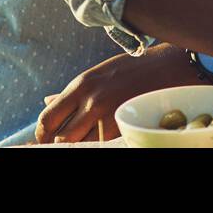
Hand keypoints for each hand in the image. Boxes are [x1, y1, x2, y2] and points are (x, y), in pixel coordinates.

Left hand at [35, 43, 194, 142]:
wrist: (170, 67)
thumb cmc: (133, 69)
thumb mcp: (98, 74)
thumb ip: (72, 92)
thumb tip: (47, 102)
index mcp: (81, 85)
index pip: (47, 119)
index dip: (42, 134)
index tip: (46, 137)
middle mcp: (92, 102)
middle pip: (62, 139)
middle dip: (61, 143)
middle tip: (68, 141)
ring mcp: (110, 116)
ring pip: (82, 145)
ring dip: (83, 144)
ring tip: (89, 136)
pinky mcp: (126, 127)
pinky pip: (103, 145)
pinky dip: (101, 144)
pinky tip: (105, 136)